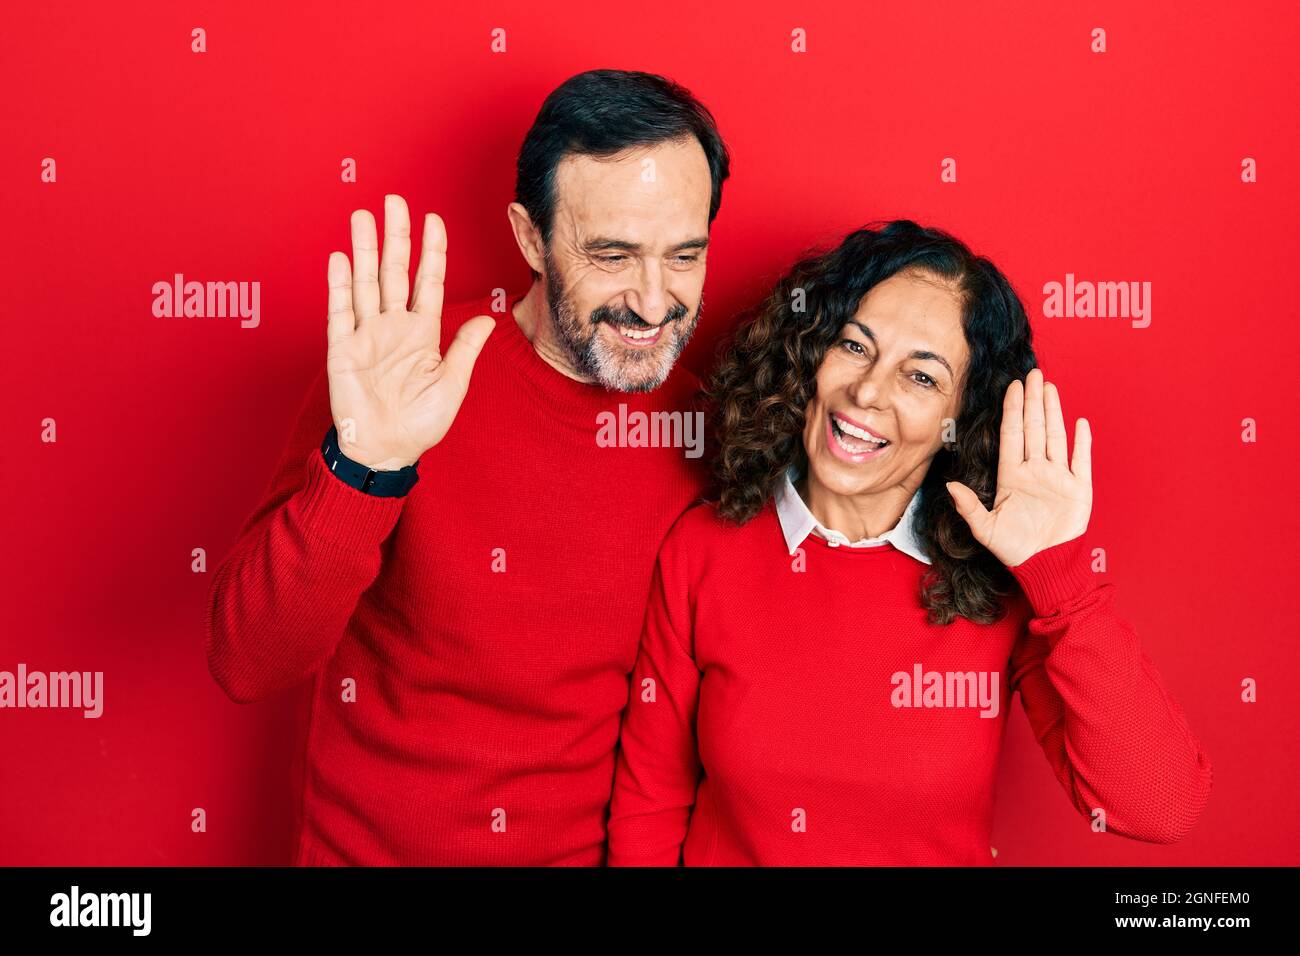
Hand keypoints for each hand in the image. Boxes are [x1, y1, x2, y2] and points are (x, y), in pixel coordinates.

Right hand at [326, 194, 495, 469]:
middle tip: (394, 200)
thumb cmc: (420, 424)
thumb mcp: (452, 384)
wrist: (385, 451)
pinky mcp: (343, 349)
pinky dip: (340, 285)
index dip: (431, 251)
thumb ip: (465, 348)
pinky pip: (341, 311)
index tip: (433, 220)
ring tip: (363, 216)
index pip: (428, 282)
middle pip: (395, 271)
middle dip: (396, 235)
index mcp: (423, 333)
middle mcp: (394, 327)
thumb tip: (486, 318)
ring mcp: (367, 335)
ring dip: (364, 249)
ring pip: (366, 282)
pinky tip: (341, 258)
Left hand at [945, 368, 1091, 566]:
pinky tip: (1080, 423)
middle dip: (1032, 401)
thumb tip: (949, 486)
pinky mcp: (1079, 489)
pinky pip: (1081, 460)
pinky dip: (1081, 443)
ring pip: (1055, 437)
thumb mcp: (985, 528)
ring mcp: (1058, 477)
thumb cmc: (1014, 548)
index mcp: (1012, 476)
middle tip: (1032, 373)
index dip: (1012, 410)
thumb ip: (968, 506)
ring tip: (1050, 387)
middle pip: (1033, 428)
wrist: (1044, 565)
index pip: (1012, 435)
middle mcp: (1035, 471)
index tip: (1012, 387)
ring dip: (1053, 412)